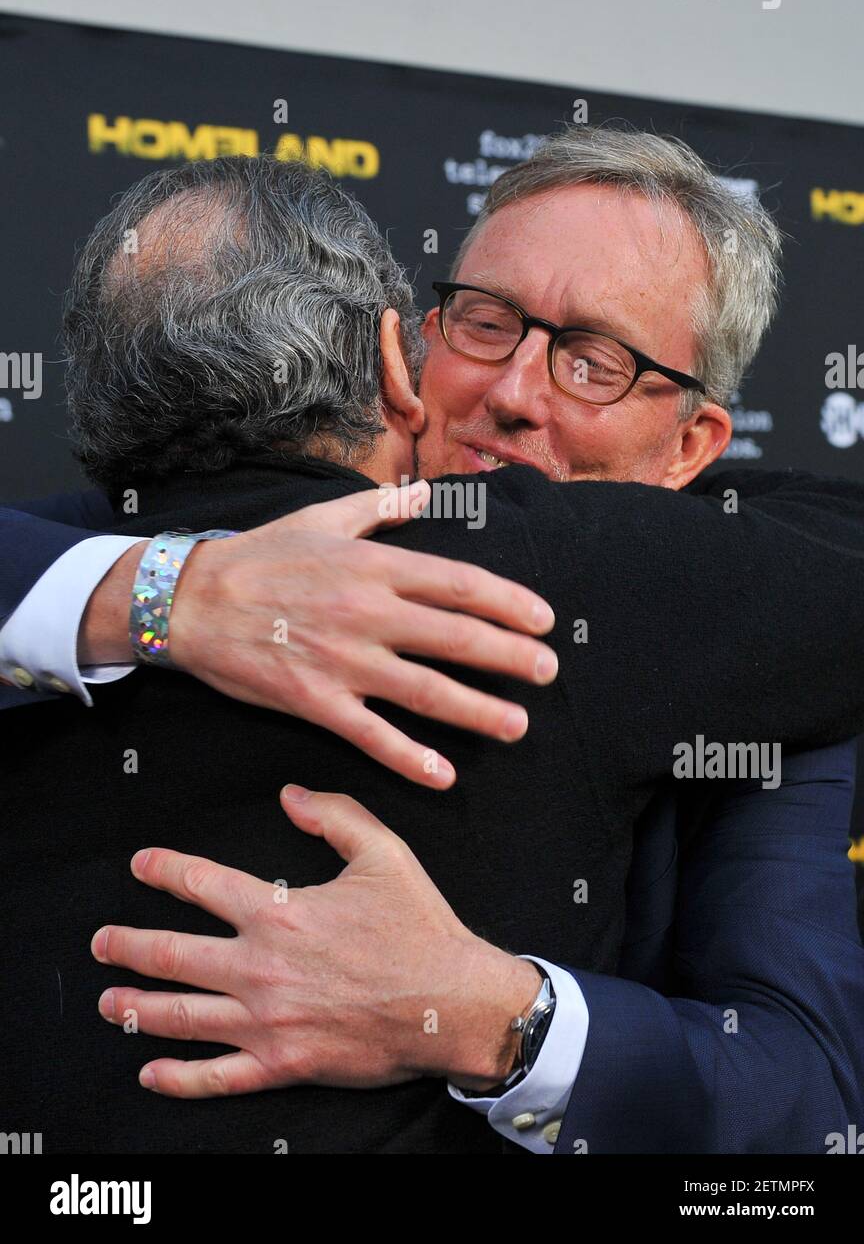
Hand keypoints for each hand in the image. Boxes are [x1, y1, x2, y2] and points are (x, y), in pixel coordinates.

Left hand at [92, 786, 541, 1098]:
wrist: (454, 1003)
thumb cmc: (421, 930)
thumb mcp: (385, 852)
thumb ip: (335, 815)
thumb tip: (292, 795)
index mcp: (281, 914)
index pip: (203, 884)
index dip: (165, 870)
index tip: (141, 865)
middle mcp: (261, 967)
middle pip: (172, 955)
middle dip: (128, 946)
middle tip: (102, 942)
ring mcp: (267, 1021)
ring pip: (182, 1015)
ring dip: (137, 1007)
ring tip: (108, 1002)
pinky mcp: (282, 1065)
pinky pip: (217, 1076)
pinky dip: (178, 1077)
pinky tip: (151, 1071)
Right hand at [168, 480, 556, 785]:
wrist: (190, 600)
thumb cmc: (260, 555)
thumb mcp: (323, 519)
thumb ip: (380, 507)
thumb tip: (422, 492)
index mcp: (374, 566)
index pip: (458, 585)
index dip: (508, 604)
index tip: (543, 620)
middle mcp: (367, 612)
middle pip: (456, 638)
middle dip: (510, 657)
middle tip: (548, 672)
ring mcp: (343, 660)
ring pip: (426, 691)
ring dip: (478, 710)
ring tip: (517, 724)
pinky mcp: (316, 701)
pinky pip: (372, 735)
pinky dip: (409, 757)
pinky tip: (443, 774)